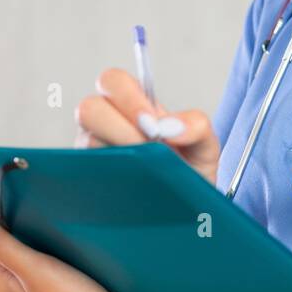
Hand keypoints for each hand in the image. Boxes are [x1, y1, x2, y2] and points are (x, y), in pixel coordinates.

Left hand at [0, 210, 134, 291]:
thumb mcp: (35, 268)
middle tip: (51, 233)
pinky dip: (50, 269)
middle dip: (23, 239)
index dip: (7, 224)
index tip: (32, 218)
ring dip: (39, 253)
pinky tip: (70, 271)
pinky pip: (39, 280)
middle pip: (4, 253)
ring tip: (63, 253)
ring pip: (23, 267)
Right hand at [74, 67, 220, 185]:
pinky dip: (112, 180)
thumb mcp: (205, 146)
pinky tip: (134, 189)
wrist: (187, 210)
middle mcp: (106, 126)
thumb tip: (169, 126)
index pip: (112, 81)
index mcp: (132, 107)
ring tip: (146, 174)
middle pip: (88, 108)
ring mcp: (93, 154)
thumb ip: (197, 126)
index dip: (128, 97)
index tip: (152, 123)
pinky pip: (86, 174)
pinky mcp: (89, 181)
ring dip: (120, 157)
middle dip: (120, 128)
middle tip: (147, 148)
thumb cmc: (191, 172)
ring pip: (87, 144)